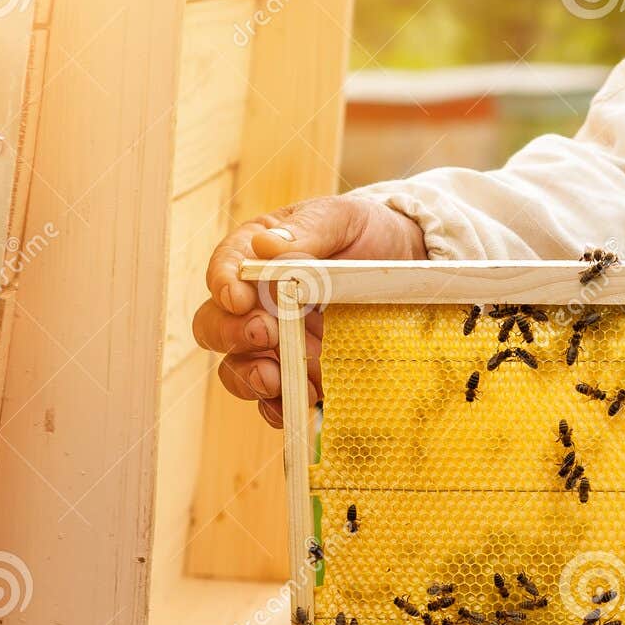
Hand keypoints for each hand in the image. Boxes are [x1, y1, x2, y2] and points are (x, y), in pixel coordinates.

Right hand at [193, 195, 425, 427]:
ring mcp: (279, 345)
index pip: (226, 269)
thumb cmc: (367, 234)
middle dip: (232, 334)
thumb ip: (308, 230)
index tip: (238, 297)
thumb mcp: (342, 218)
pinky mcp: (304, 376)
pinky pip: (279, 400)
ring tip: (274, 378)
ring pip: (239, 369)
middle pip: (216, 326)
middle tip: (265, 333)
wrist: (408, 265)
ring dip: (250, 377)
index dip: (224, 284)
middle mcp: (258, 305)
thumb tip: (267, 247)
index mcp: (257, 258)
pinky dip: (283, 406)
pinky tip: (302, 402)